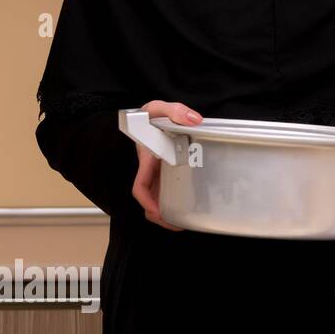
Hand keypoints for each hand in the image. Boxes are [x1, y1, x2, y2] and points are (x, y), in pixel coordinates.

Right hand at [131, 100, 200, 230]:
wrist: (144, 117)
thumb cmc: (148, 116)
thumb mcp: (158, 108)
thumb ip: (175, 111)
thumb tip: (194, 120)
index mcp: (146, 158)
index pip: (140, 186)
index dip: (147, 201)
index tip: (157, 211)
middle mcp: (149, 169)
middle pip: (147, 199)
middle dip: (158, 215)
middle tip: (177, 225)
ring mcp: (156, 173)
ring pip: (155, 199)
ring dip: (165, 213)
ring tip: (183, 223)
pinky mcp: (163, 173)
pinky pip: (164, 191)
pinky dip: (172, 202)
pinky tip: (187, 207)